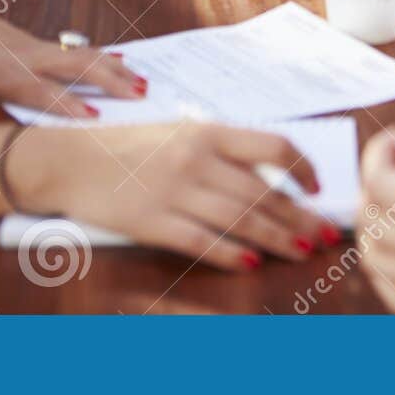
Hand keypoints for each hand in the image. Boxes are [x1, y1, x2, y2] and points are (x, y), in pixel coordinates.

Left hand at [0, 0, 144, 122]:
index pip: (40, 91)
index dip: (67, 105)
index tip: (95, 118)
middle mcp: (24, 57)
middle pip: (76, 64)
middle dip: (110, 81)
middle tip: (140, 97)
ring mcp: (34, 46)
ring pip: (83, 53)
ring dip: (115, 68)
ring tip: (144, 83)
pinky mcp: (38, 42)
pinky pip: (77, 50)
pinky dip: (103, 57)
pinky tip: (124, 64)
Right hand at [18, 122, 335, 267]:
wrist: (68, 160)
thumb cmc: (127, 147)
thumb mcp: (178, 133)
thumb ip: (220, 149)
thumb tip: (270, 174)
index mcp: (207, 132)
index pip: (272, 146)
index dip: (302, 168)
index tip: (317, 188)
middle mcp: (195, 159)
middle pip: (263, 192)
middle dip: (300, 216)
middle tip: (326, 233)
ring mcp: (174, 191)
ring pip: (240, 219)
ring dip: (277, 238)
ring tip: (302, 251)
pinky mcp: (151, 221)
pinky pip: (201, 241)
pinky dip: (230, 253)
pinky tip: (252, 262)